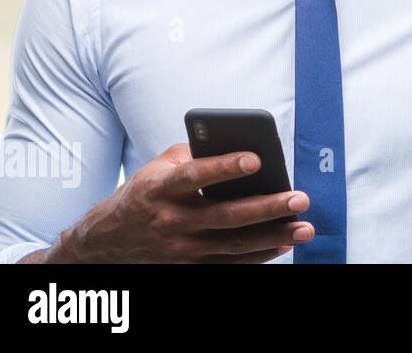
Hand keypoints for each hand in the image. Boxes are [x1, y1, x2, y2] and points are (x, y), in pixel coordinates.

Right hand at [42, 143, 312, 263]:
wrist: (108, 243)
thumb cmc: (145, 194)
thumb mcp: (157, 167)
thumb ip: (194, 152)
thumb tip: (239, 143)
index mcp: (160, 189)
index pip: (193, 176)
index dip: (223, 168)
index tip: (256, 158)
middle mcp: (170, 221)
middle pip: (225, 216)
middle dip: (267, 208)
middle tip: (300, 198)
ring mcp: (180, 250)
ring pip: (233, 245)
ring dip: (273, 237)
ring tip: (304, 227)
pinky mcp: (188, 268)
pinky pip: (230, 265)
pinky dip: (259, 256)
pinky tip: (283, 243)